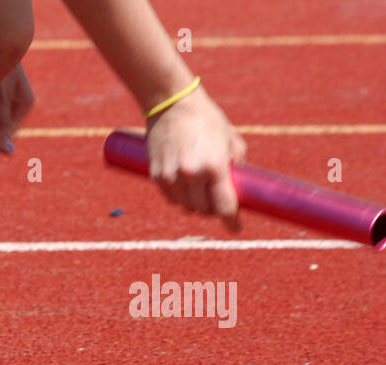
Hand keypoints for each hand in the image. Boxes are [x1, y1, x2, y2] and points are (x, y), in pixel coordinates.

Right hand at [145, 85, 247, 228]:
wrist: (171, 104)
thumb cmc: (206, 119)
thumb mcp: (229, 140)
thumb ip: (236, 164)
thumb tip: (239, 186)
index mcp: (214, 167)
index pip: (224, 206)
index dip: (231, 221)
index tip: (237, 228)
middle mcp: (192, 175)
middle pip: (203, 210)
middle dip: (212, 209)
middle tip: (218, 200)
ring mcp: (171, 178)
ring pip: (185, 206)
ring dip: (194, 203)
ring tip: (200, 189)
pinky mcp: (156, 176)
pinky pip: (171, 198)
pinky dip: (179, 197)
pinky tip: (184, 185)